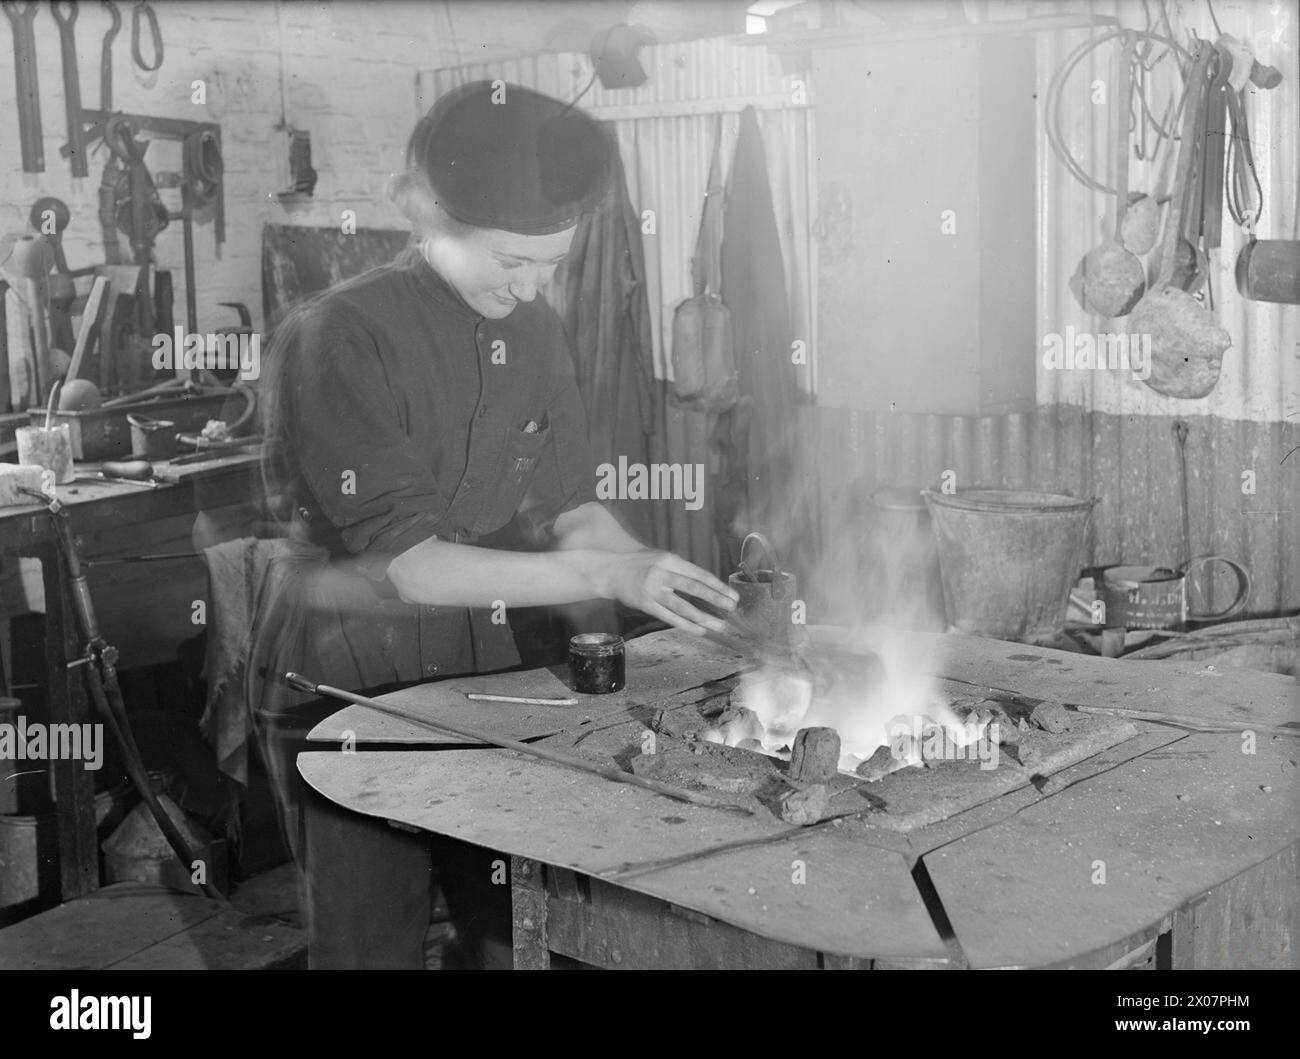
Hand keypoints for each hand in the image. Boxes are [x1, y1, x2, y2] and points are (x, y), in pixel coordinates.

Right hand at [596, 550, 737, 635]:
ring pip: (683, 606)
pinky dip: (686, 625)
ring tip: (719, 624)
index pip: (699, 574)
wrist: (610, 571)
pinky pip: (669, 617)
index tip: (732, 594)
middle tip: (732, 607)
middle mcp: (662, 573)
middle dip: (716, 598)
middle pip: (694, 588)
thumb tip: (706, 583)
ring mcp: (653, 590)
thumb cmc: (640, 564)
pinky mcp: (645, 604)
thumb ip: (680, 569)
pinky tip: (699, 630)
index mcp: (670, 560)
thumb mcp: (661, 558)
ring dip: (703, 617)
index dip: (717, 585)